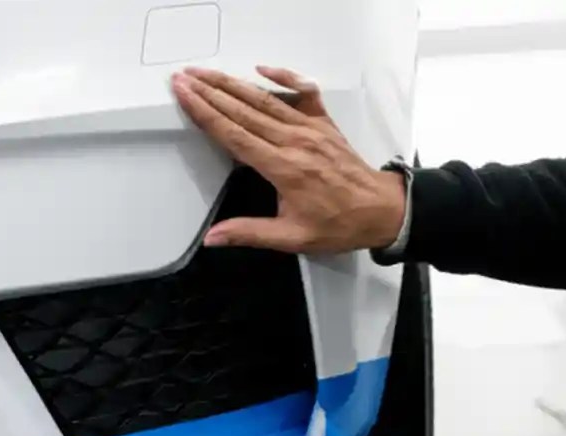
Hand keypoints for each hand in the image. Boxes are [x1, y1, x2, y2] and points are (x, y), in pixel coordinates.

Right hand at [170, 65, 407, 253]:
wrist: (381, 211)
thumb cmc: (338, 225)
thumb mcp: (291, 238)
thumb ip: (249, 233)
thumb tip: (212, 238)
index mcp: (284, 168)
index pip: (235, 135)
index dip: (205, 114)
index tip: (185, 96)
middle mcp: (295, 141)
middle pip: (244, 111)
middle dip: (210, 92)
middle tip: (184, 78)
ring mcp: (311, 128)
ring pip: (266, 99)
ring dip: (233, 84)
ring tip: (207, 73)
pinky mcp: (324, 123)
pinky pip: (303, 92)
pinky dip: (284, 76)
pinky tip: (263, 68)